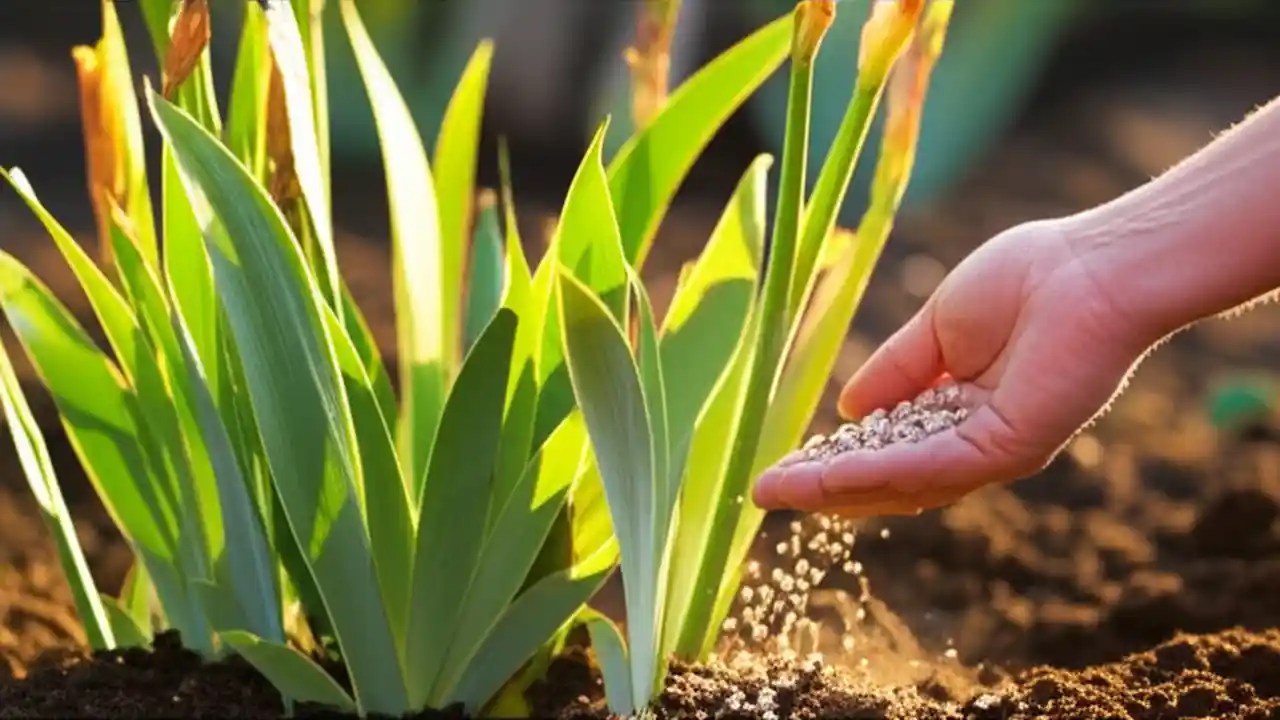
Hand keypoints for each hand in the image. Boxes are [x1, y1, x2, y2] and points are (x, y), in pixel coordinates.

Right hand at [753, 218, 1158, 517]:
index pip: (886, 450)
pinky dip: (873, 473)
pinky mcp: (1007, 447)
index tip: (782, 467)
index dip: (834, 461)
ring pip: (900, 482)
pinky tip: (826, 474)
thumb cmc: (1028, 281)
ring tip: (777, 492)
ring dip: (834, 488)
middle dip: (823, 487)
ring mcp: (992, 451)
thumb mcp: (937, 329)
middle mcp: (975, 442)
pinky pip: (928, 467)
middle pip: (887, 479)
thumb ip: (896, 370)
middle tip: (764, 494)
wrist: (1092, 267)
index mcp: (960, 412)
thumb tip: (849, 411)